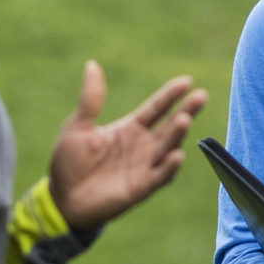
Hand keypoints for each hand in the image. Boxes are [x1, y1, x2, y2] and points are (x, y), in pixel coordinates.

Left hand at [47, 61, 207, 232]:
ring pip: (168, 148)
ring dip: (177, 135)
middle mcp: (142, 146)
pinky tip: (176, 155)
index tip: (186, 81)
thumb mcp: (78, 126)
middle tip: (201, 96)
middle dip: (186, 110)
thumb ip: (91, 99)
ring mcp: (144, 166)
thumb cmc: (69, 163)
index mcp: (130, 128)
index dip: (170, 95)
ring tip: (183, 119)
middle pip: (170, 125)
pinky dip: (169, 167)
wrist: (62, 199)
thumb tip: (92, 64)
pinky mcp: (141, 187)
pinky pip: (160, 176)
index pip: (156, 108)